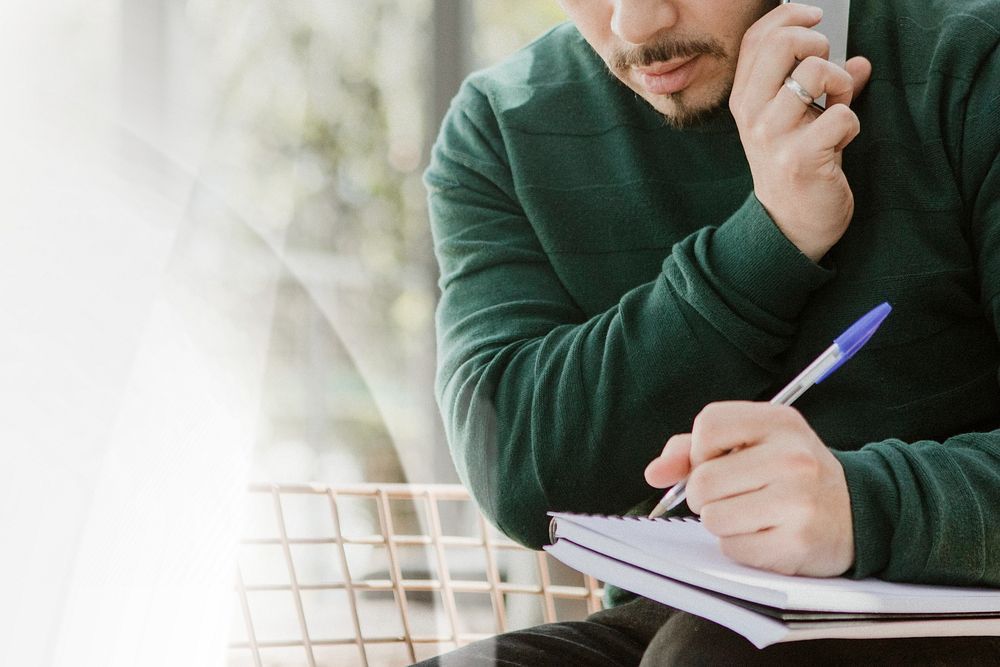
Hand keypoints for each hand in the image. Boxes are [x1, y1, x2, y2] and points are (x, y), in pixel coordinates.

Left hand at [644, 401, 853, 576]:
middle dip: (703, 494)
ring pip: (712, 517)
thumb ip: (694, 449)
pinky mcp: (797, 542)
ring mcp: (798, 501)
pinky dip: (739, 545)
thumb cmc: (790, 473)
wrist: (857, 511)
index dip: (698, 450)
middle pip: (703, 480)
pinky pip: (733, 547)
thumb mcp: (752, 443)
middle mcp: (792, 457)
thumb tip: (654, 474)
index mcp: (779, 422)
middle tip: (732, 494)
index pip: (708, 425)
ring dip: (720, 521)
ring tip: (751, 513)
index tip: (713, 461)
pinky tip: (766, 533)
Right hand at [730, 3, 872, 261]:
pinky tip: (842, 138)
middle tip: (827, 72)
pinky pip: (840, 115)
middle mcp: (751, 115)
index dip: (790, 15)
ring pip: (816, 73)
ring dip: (840, 84)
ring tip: (837, 106)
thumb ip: (819, 89)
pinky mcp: (800, 159)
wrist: (790, 227)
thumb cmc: (796, 168)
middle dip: (818, 45)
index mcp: (744, 99)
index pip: (757, 38)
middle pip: (783, 44)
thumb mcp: (795, 122)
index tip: (816, 16)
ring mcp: (773, 137)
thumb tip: (860, 61)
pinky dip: (850, 122)